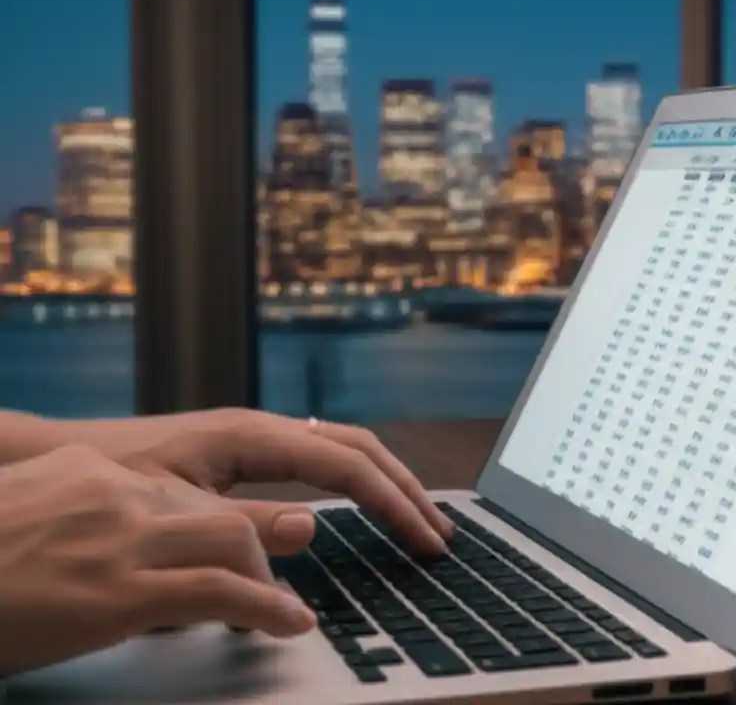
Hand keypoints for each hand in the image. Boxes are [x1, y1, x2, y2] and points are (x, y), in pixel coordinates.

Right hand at [0, 445, 316, 676]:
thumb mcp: (22, 518)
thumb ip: (74, 515)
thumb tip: (107, 542)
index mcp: (86, 473)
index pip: (178, 491)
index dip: (213, 527)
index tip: (234, 550)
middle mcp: (112, 495)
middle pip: (216, 512)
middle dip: (253, 551)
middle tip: (262, 585)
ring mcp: (120, 542)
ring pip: (233, 542)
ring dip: (265, 581)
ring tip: (277, 610)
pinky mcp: (121, 594)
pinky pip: (221, 592)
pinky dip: (268, 609)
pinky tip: (288, 623)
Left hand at [118, 417, 454, 554]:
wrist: (63, 457)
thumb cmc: (108, 482)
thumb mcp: (175, 510)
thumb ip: (245, 522)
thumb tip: (315, 526)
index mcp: (254, 436)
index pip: (348, 466)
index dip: (394, 503)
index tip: (425, 539)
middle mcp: (265, 428)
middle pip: (361, 448)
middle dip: (407, 489)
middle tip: (441, 533)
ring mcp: (259, 436)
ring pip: (346, 449)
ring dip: (388, 483)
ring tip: (419, 519)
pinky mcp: (249, 450)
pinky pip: (324, 458)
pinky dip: (358, 481)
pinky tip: (366, 503)